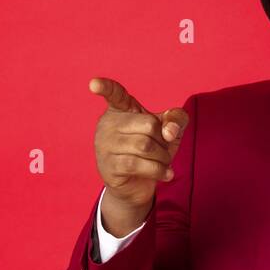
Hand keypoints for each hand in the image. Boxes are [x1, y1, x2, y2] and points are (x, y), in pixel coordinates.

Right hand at [89, 77, 188, 233]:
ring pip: (144, 146)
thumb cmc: (153, 150)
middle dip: (164, 140)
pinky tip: (166, 174)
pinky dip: (159, 170)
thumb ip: (176, 119)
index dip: (105, 87)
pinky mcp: (108, 166)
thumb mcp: (169, 130)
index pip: (114, 94)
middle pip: (148, 125)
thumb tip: (169, 130)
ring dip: (163, 157)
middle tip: (163, 149)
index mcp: (121, 109)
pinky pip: (138, 165)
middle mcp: (108, 124)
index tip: (93, 84)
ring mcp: (105, 145)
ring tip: (164, 162)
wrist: (139, 185)